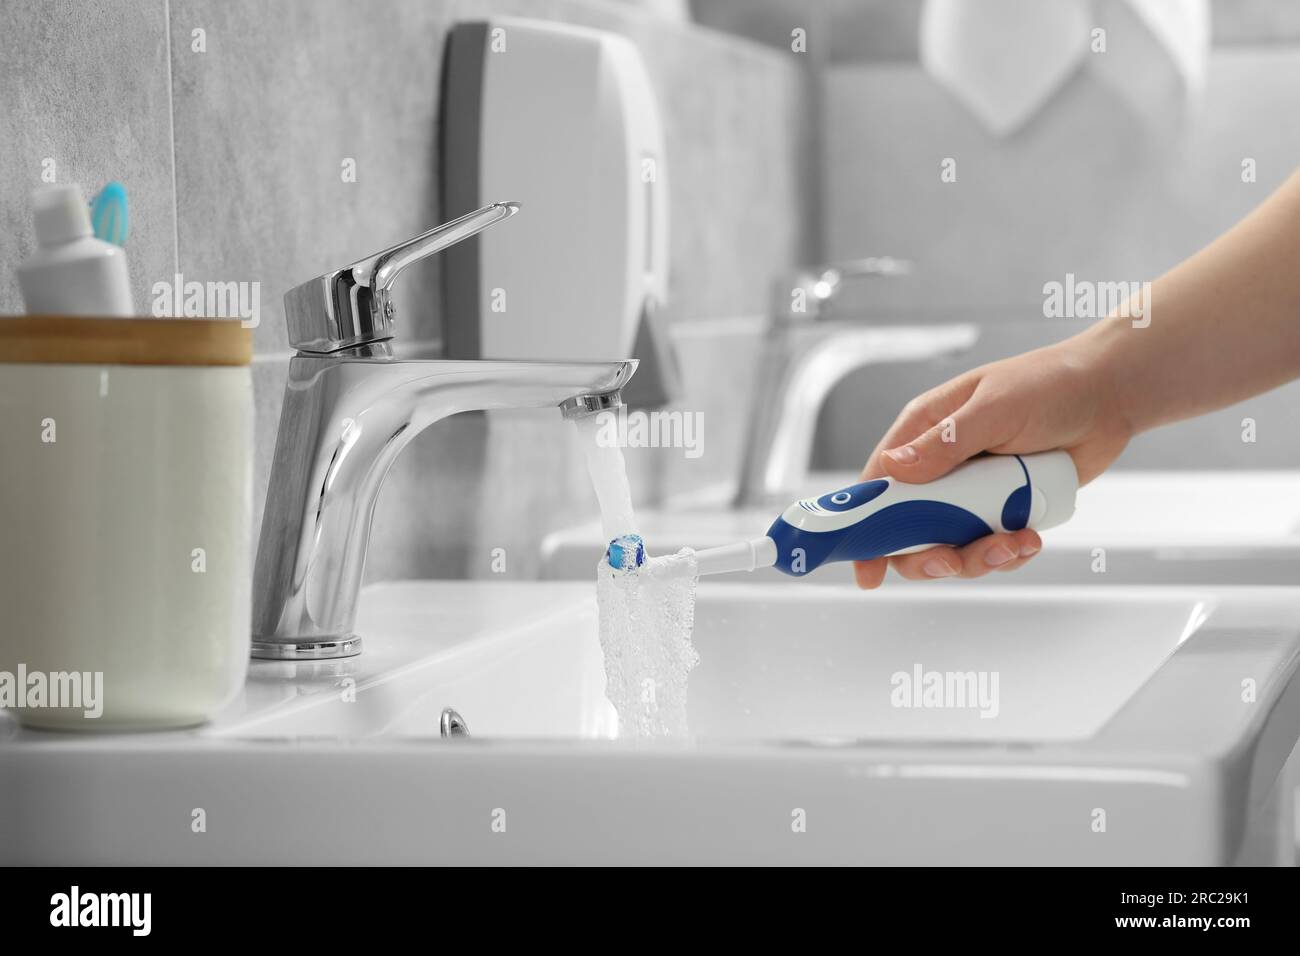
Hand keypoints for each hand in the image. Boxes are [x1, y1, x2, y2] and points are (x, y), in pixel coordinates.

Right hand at [853, 339, 1131, 588]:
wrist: (1109, 396)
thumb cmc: (1049, 385)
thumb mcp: (993, 409)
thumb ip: (944, 442)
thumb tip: (895, 468)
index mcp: (923, 432)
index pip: (878, 483)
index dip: (864, 526)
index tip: (866, 568)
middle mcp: (941, 466)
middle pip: (909, 528)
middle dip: (930, 554)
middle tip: (954, 561)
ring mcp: (972, 491)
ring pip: (951, 545)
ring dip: (978, 557)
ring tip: (1014, 543)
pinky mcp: (1003, 508)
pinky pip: (991, 547)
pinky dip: (1007, 554)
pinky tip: (1031, 538)